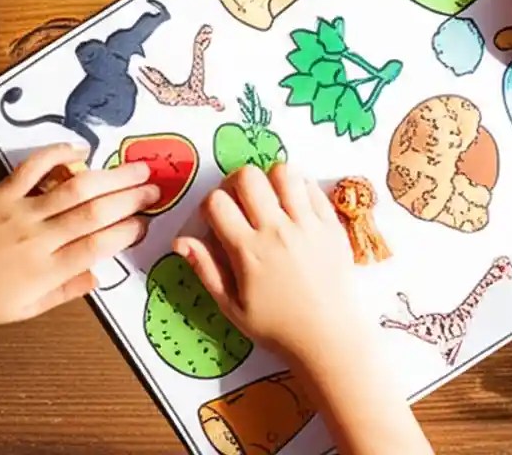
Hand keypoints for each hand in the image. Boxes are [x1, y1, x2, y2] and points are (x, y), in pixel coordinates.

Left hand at [0, 144, 157, 329]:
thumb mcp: (21, 311)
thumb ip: (62, 292)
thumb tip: (99, 276)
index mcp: (46, 272)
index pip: (100, 246)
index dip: (129, 232)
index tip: (146, 222)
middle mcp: (39, 239)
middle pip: (97, 213)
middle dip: (132, 198)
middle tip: (156, 187)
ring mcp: (19, 212)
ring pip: (76, 188)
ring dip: (111, 176)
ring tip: (136, 167)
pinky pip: (34, 168)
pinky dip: (58, 154)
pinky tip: (80, 149)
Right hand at [173, 163, 361, 361]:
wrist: (330, 338)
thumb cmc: (278, 328)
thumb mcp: (232, 308)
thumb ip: (206, 270)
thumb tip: (180, 241)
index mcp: (248, 252)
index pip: (216, 202)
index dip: (210, 205)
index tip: (217, 219)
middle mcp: (277, 231)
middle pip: (247, 176)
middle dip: (236, 183)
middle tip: (241, 202)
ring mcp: (307, 225)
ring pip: (283, 172)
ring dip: (271, 180)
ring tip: (271, 199)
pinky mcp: (331, 225)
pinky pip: (313, 186)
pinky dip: (300, 188)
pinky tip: (295, 206)